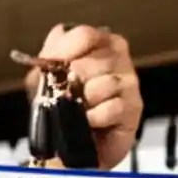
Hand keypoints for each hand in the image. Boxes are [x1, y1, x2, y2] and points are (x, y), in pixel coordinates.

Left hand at [25, 24, 142, 169]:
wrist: (71, 142)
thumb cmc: (62, 106)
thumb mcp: (43, 77)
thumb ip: (48, 55)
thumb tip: (56, 38)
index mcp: (99, 44)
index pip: (84, 35)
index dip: (63, 51)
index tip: (50, 65)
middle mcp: (118, 58)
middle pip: (88, 63)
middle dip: (69, 84)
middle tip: (66, 96)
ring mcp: (129, 82)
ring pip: (101, 85)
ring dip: (82, 101)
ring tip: (79, 109)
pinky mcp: (133, 107)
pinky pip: (112, 108)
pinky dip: (94, 117)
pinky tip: (88, 121)